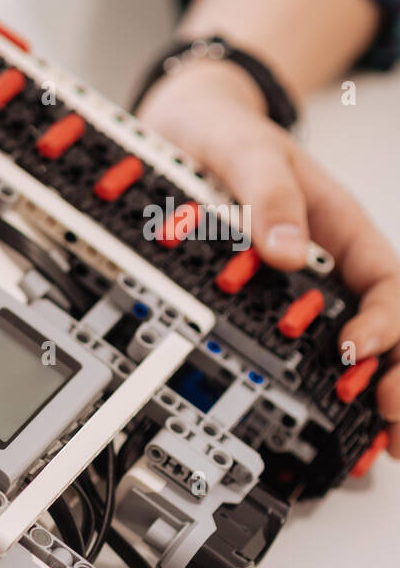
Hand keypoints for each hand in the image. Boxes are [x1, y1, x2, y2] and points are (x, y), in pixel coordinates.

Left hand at [137, 59, 399, 457]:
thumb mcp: (247, 149)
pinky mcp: (276, 301)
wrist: (188, 128)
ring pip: (361, 344)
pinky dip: (335, 386)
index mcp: (339, 227)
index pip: (383, 281)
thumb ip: (268, 194)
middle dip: (398, 370)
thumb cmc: (226, 134)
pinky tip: (344, 422)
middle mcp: (331, 262)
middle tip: (390, 415)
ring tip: (388, 439)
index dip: (382, 319)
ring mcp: (307, 286)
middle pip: (386, 323)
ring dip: (379, 387)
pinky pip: (313, 347)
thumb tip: (283, 250)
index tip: (358, 347)